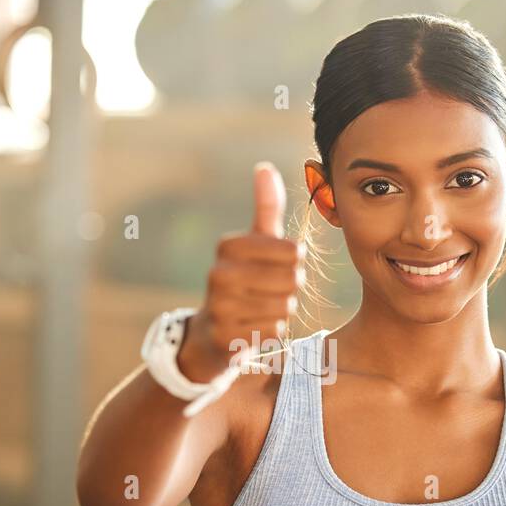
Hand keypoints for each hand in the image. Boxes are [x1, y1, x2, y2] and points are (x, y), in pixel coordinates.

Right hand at [178, 161, 304, 382]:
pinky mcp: (225, 337)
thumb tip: (265, 167)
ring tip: (260, 307)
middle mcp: (218, 274)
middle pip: (292, 280)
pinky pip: (274, 331)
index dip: (294, 262)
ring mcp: (220, 307)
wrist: (211, 332)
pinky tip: (253, 327)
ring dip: (281, 310)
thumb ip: (266, 208)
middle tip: (271, 290)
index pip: (294, 251)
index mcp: (227, 246)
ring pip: (285, 307)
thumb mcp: (254, 243)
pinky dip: (271, 331)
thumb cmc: (243, 280)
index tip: (276, 265)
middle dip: (290, 288)